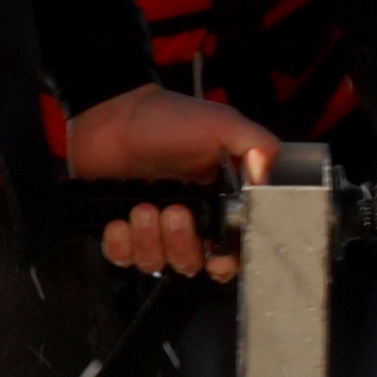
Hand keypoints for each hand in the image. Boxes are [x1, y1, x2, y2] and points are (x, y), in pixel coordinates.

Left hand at [65, 83, 276, 281]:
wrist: (112, 113)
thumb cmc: (165, 118)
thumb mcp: (222, 123)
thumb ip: (256, 145)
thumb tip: (265, 178)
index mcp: (217, 201)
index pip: (232, 247)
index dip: (227, 260)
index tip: (218, 257)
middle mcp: (187, 219)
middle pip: (193, 262)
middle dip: (182, 244)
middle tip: (173, 211)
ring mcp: (152, 227)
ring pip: (157, 263)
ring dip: (150, 241)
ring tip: (143, 208)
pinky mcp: (121, 230)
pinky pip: (122, 258)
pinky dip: (120, 245)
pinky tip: (120, 220)